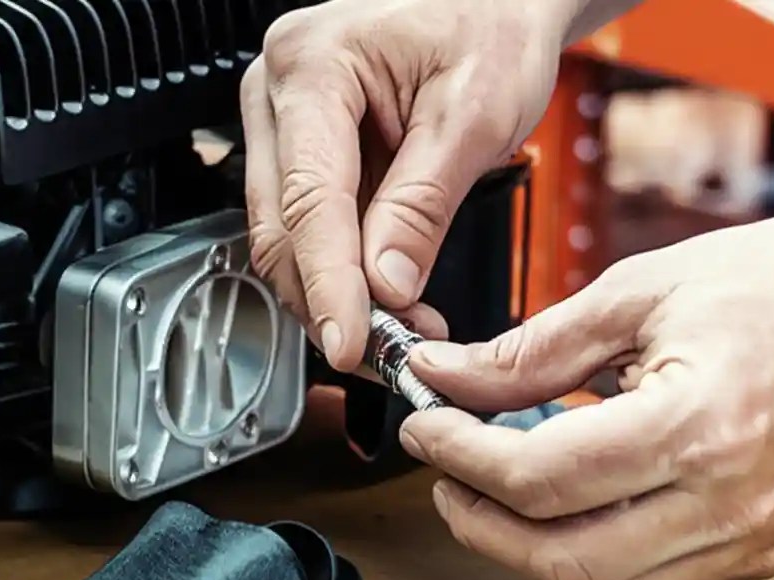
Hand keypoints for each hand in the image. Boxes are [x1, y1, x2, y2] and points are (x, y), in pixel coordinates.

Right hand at [241, 0, 573, 370]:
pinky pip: (306, 223)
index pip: (310, 197)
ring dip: (334, 291)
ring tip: (399, 327)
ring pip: (284, 234)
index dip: (328, 281)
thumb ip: (424, 204)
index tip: (350, 342)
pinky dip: (341, 268)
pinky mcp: (297, 148)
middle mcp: (277, 88)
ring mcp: (279, 119)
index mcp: (314, 63)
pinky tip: (383, 294)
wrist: (496, 1)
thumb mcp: (475, 114)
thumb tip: (386, 285)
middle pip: (280, 224)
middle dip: (328, 298)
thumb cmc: (490, 26)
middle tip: (384, 351)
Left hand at [398, 202, 773, 579]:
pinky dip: (601, 574)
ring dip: (535, 555)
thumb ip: (532, 348)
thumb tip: (446, 374)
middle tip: (446, 474)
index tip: (427, 428)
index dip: (460, 455)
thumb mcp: (638, 293)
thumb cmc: (772, 283)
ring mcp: (750, 539)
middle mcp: (728, 503)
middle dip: (480, 522)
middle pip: (563, 558)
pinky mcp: (761, 553)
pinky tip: (577, 518)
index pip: (540, 477)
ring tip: (503, 495)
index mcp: (696, 426)